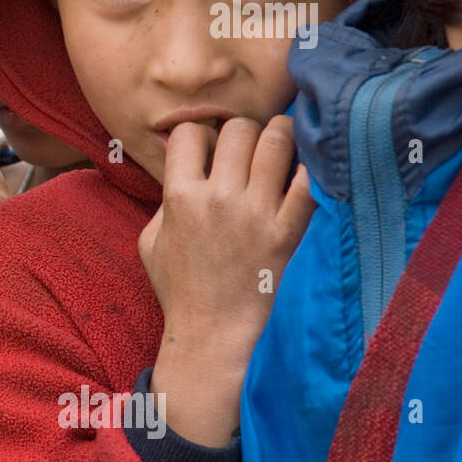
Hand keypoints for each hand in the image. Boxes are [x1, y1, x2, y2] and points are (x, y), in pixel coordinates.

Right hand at [140, 116, 315, 445]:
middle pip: (238, 128)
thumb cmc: (180, 289)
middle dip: (244, 131)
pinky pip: (309, 180)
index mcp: (179, 197)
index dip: (201, 134)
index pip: (191, 132)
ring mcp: (255, 213)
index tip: (209, 148)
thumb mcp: (150, 242)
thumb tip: (184, 169)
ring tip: (283, 145)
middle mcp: (218, 198)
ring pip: (276, 140)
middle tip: (250, 147)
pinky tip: (307, 169)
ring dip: (280, 136)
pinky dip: (311, 166)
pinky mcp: (288, 231)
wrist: (213, 334)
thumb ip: (163, 201)